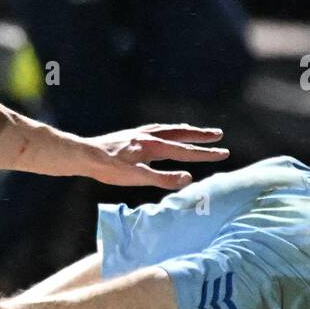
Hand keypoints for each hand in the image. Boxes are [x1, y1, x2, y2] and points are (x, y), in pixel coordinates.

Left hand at [82, 123, 227, 188]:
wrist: (85, 155)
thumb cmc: (109, 169)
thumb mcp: (137, 177)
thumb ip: (163, 178)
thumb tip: (188, 179)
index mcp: (154, 147)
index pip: (186, 152)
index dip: (206, 154)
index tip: (224, 153)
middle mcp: (150, 136)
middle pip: (182, 135)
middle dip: (201, 136)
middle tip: (219, 135)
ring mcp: (141, 133)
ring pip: (170, 129)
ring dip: (187, 131)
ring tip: (198, 131)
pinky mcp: (133, 135)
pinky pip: (158, 129)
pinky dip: (170, 130)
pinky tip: (167, 132)